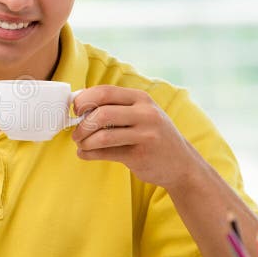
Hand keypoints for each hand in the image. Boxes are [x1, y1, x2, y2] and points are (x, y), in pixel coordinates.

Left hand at [71, 85, 200, 190]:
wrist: (182, 164)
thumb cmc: (152, 135)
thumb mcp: (141, 113)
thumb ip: (115, 106)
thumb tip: (78, 102)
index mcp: (141, 98)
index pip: (105, 92)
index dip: (84, 100)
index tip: (75, 110)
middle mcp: (146, 114)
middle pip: (101, 113)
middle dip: (82, 125)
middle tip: (76, 133)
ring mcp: (145, 135)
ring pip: (102, 136)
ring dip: (84, 142)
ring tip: (81, 145)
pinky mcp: (140, 156)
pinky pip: (106, 153)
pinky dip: (88, 154)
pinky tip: (84, 154)